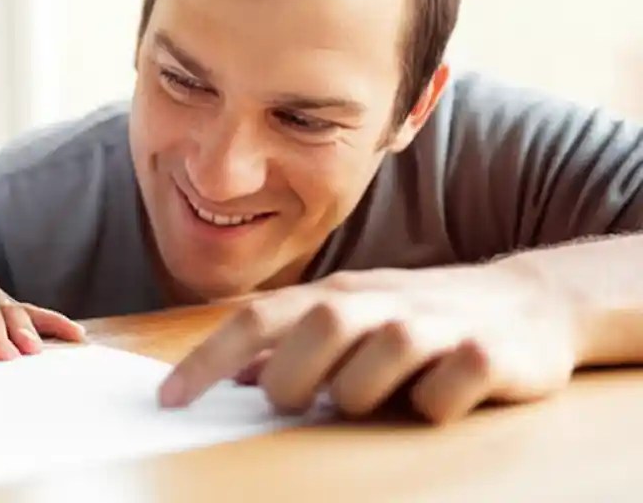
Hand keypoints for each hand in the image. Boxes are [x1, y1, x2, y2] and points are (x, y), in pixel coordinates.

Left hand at [159, 259, 580, 422]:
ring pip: (378, 361)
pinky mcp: (487, 354)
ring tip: (379, 397)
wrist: (531, 300)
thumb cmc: (420, 318)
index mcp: (337, 294)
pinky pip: (446, 391)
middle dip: (294, 378)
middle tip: (299, 403)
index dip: (209, 359)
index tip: (169, 399)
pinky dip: (435, 405)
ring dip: (364, 394)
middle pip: (316, 330)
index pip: (257, 320)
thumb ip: (295, 345)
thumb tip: (238, 376)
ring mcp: (435, 325)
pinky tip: (439, 399)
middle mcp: (380, 301)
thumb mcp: (352, 322)